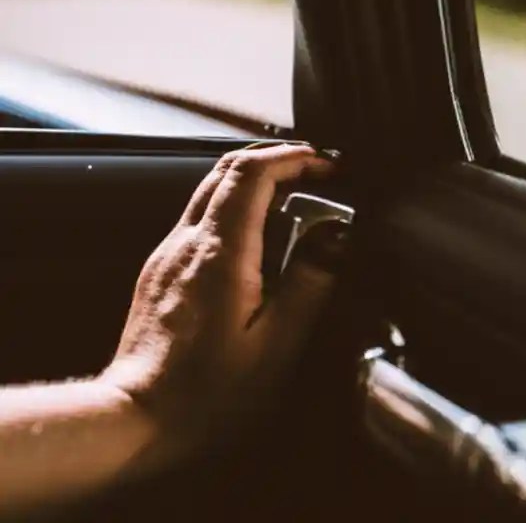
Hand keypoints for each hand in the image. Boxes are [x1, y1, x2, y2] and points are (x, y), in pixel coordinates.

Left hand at [100, 143, 335, 461]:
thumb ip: (309, 283)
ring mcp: (169, 255)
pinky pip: (203, 218)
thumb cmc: (208, 395)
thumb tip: (336, 237)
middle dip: (278, 161)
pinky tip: (264, 239)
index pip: (251, 173)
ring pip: (212, 189)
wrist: (137, 420)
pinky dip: (239, 209)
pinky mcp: (162, 272)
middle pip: (227, 168)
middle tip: (318, 174)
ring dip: (258, 183)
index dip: (294, 158)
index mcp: (220, 255)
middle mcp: (188, 243)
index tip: (329, 167)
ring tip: (300, 202)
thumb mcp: (276, 346)